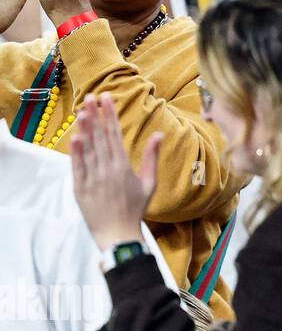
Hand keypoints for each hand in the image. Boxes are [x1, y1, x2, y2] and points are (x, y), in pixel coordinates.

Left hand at [69, 93, 161, 249]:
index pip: (115, 134)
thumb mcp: (150, 183)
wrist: (117, 233)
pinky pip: (77, 166)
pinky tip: (74, 137)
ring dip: (84, 128)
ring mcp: (92, 178)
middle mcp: (107, 169)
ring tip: (82, 110)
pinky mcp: (80, 188)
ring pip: (87, 149)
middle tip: (92, 97)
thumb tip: (159, 134)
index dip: (110, 115)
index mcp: (124, 167)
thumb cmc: (136, 208)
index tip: (107, 99)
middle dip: (96, 115)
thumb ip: (152, 157)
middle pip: (100, 137)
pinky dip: (75, 152)